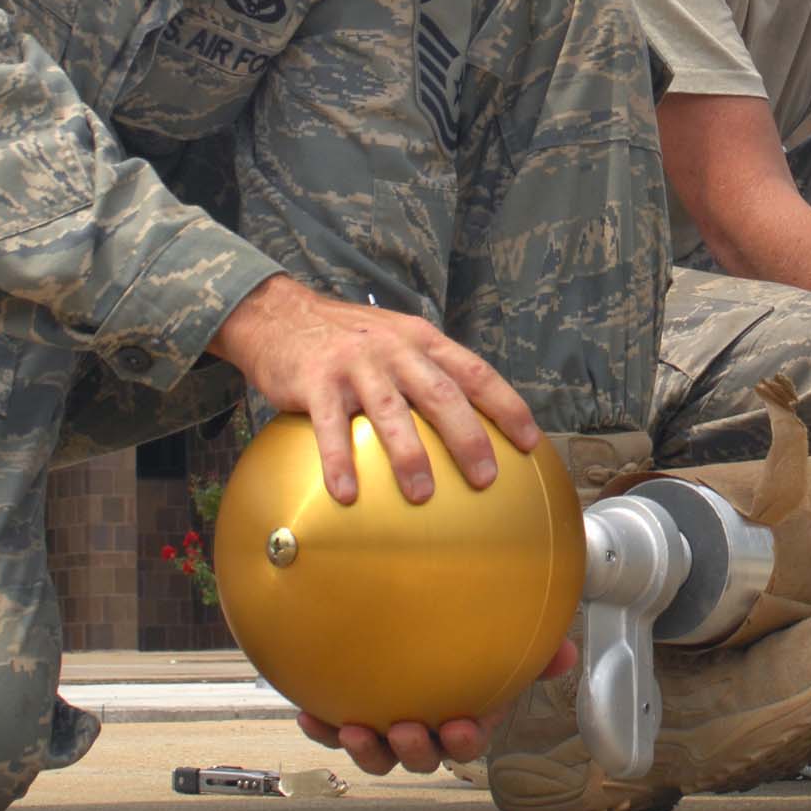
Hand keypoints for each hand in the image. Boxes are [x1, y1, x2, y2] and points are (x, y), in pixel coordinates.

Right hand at [211, 275, 537, 503]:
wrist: (281, 315)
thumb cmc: (347, 339)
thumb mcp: (396, 340)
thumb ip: (428, 371)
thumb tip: (471, 421)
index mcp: (421, 340)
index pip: (474, 371)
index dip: (506, 405)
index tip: (529, 441)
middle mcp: (394, 349)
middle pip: (441, 394)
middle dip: (468, 437)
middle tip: (486, 477)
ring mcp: (355, 364)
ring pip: (390, 411)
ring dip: (409, 455)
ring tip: (423, 494)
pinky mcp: (316, 381)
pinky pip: (330, 427)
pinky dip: (338, 461)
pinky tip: (347, 494)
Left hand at [298, 638, 577, 774]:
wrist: (415, 628)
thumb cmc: (470, 642)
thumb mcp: (506, 642)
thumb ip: (536, 650)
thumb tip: (567, 651)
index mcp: (464, 716)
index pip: (469, 738)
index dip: (464, 740)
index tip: (462, 726)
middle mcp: (424, 727)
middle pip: (420, 755)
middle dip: (413, 751)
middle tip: (404, 729)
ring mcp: (384, 724)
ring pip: (375, 753)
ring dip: (364, 749)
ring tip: (351, 729)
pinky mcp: (348, 713)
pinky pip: (331, 728)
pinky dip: (320, 726)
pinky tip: (307, 711)